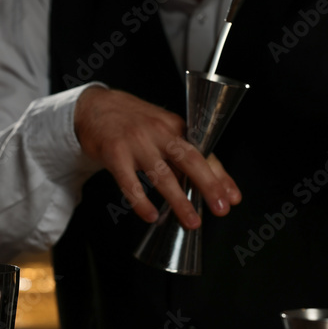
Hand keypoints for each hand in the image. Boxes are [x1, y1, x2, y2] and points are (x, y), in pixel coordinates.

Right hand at [74, 87, 240, 227]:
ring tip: (191, 221)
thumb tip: (206, 183)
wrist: (95, 106)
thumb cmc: (132, 122)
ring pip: (162, 175)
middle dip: (208, 185)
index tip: (232, 197)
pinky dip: (141, 202)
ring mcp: (137, 142)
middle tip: (220, 208)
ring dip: (179, 201)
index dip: (220, 176)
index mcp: (175, 126)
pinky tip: (150, 216)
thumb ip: (182, 154)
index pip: (204, 153)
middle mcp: (159, 132)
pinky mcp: (115, 153)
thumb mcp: (162, 129)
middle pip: (189, 160)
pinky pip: (129, 183)